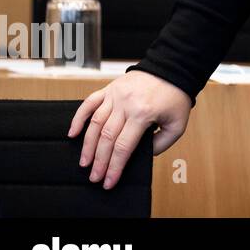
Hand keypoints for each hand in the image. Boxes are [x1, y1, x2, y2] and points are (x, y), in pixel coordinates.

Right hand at [67, 71, 192, 189]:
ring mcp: (115, 95)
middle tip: (94, 177)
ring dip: (87, 145)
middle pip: (107, 138)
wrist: (173, 68)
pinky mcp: (110, 88)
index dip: (115, 167)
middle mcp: (126, 104)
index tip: (109, 182)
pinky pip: (89, 103)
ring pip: (95, 123)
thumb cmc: (176, 97)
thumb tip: (142, 156)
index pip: (123, 147)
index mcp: (143, 114)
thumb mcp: (177, 124)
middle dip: (99, 161)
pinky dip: (78, 118)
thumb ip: (161, 144)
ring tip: (85, 162)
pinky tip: (73, 133)